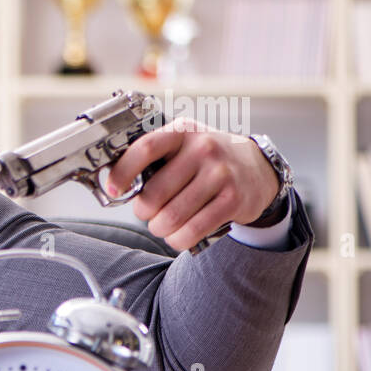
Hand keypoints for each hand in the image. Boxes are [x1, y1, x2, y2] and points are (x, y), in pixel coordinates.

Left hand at [103, 118, 280, 252]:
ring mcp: (220, 174)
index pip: (145, 148)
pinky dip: (178, 239)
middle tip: (148, 213)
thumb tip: (116, 183)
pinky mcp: (233, 200)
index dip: (123, 172)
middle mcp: (203, 149)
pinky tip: (177, 235)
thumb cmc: (207, 159)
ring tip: (162, 225)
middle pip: (154, 193)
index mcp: (183, 131)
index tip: (113, 189)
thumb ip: (154, 157)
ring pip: (171, 216)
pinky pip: (193, 230)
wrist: (257, 168)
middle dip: (143, 212)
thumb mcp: (183, 144)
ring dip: (159, 229)